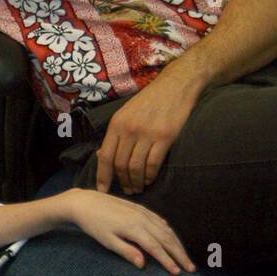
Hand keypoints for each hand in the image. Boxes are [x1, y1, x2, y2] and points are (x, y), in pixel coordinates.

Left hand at [65, 189, 195, 274]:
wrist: (85, 202)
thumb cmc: (94, 225)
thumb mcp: (107, 241)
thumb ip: (126, 251)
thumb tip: (143, 265)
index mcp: (134, 228)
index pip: (156, 248)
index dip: (168, 261)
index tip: (178, 273)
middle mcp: (142, 219)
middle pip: (166, 239)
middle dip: (180, 254)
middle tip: (190, 269)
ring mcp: (142, 212)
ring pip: (166, 229)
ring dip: (178, 244)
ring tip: (185, 257)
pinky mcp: (140, 208)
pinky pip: (159, 220)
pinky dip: (169, 231)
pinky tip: (172, 238)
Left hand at [95, 73, 198, 195]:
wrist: (176, 85)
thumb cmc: (150, 100)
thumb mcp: (126, 113)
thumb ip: (115, 134)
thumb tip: (100, 156)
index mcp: (117, 124)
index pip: (105, 156)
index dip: (103, 176)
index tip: (103, 191)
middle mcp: (129, 129)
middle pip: (120, 165)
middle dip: (122, 182)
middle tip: (127, 190)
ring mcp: (147, 133)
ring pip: (135, 167)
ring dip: (136, 182)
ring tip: (138, 188)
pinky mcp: (165, 137)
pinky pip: (153, 164)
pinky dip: (150, 176)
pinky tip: (150, 179)